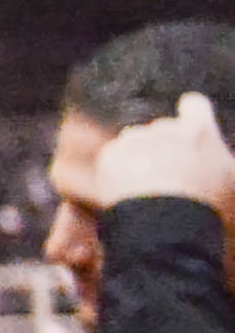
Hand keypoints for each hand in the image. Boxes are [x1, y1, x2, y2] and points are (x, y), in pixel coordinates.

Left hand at [96, 92, 234, 219]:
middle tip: (172, 177)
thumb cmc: (209, 207)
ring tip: (151, 189)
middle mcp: (164, 130)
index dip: (193, 115)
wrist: (164, 227)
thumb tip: (221, 166)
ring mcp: (134, 141)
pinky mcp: (110, 157)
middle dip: (166, 148)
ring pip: (137, 142)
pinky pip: (116, 158)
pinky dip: (121, 173)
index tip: (189, 128)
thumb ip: (228, 167)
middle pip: (163, 130)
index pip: (194, 105)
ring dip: (142, 158)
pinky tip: (131, 192)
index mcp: (198, 131)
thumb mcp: (234, 183)